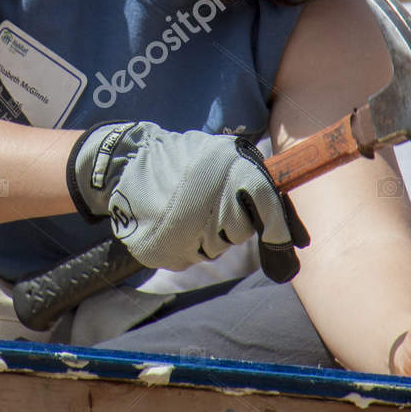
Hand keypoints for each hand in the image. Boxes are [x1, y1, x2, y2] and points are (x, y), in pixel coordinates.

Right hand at [67, 121, 309, 274]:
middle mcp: (212, 201)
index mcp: (230, 170)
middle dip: (230, 223)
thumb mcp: (218, 154)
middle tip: (206, 204)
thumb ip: (250, 179)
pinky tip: (170, 224)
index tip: (283, 241)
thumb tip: (286, 222)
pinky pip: (189, 257)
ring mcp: (188, 230)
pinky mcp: (166, 251)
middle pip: (239, 231)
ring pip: (214, 248)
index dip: (278, 226)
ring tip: (184, 210)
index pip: (267, 204)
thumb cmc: (179, 160)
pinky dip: (184, 244)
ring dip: (205, 235)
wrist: (124, 164)